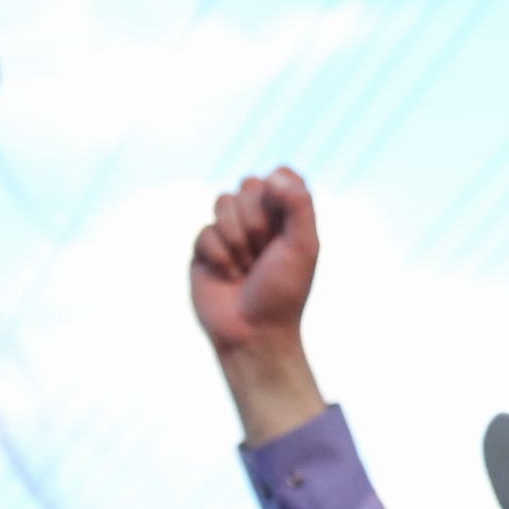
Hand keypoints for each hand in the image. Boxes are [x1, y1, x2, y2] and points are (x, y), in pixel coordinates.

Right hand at [189, 169, 326, 444]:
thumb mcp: (303, 246)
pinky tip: (228, 277)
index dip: (280, 195)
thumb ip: (299, 205)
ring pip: (222, 200)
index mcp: (287, 214)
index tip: (285, 226)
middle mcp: (258, 217)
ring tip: (246, 267)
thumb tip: (272, 177)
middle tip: (265, 254)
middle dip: (258, 222)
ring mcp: (229, 231)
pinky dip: (220, 256)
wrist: (254, 334)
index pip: (281, 174)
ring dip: (238, 239)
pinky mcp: (204, 248)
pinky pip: (205, 231)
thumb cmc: (284, 292)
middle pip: (249, 184)